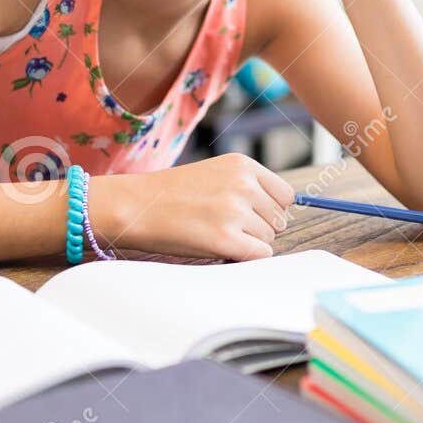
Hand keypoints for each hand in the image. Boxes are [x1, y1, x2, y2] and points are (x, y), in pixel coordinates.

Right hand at [90, 153, 296, 260]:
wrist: (136, 205)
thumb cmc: (173, 194)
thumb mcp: (216, 173)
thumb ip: (249, 186)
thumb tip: (282, 216)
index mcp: (243, 165)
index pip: (285, 195)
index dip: (270, 209)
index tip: (250, 215)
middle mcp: (244, 185)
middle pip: (279, 220)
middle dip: (259, 228)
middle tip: (226, 226)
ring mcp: (235, 211)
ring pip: (269, 239)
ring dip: (249, 243)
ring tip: (216, 233)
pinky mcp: (226, 239)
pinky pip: (259, 255)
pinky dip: (244, 257)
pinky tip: (221, 248)